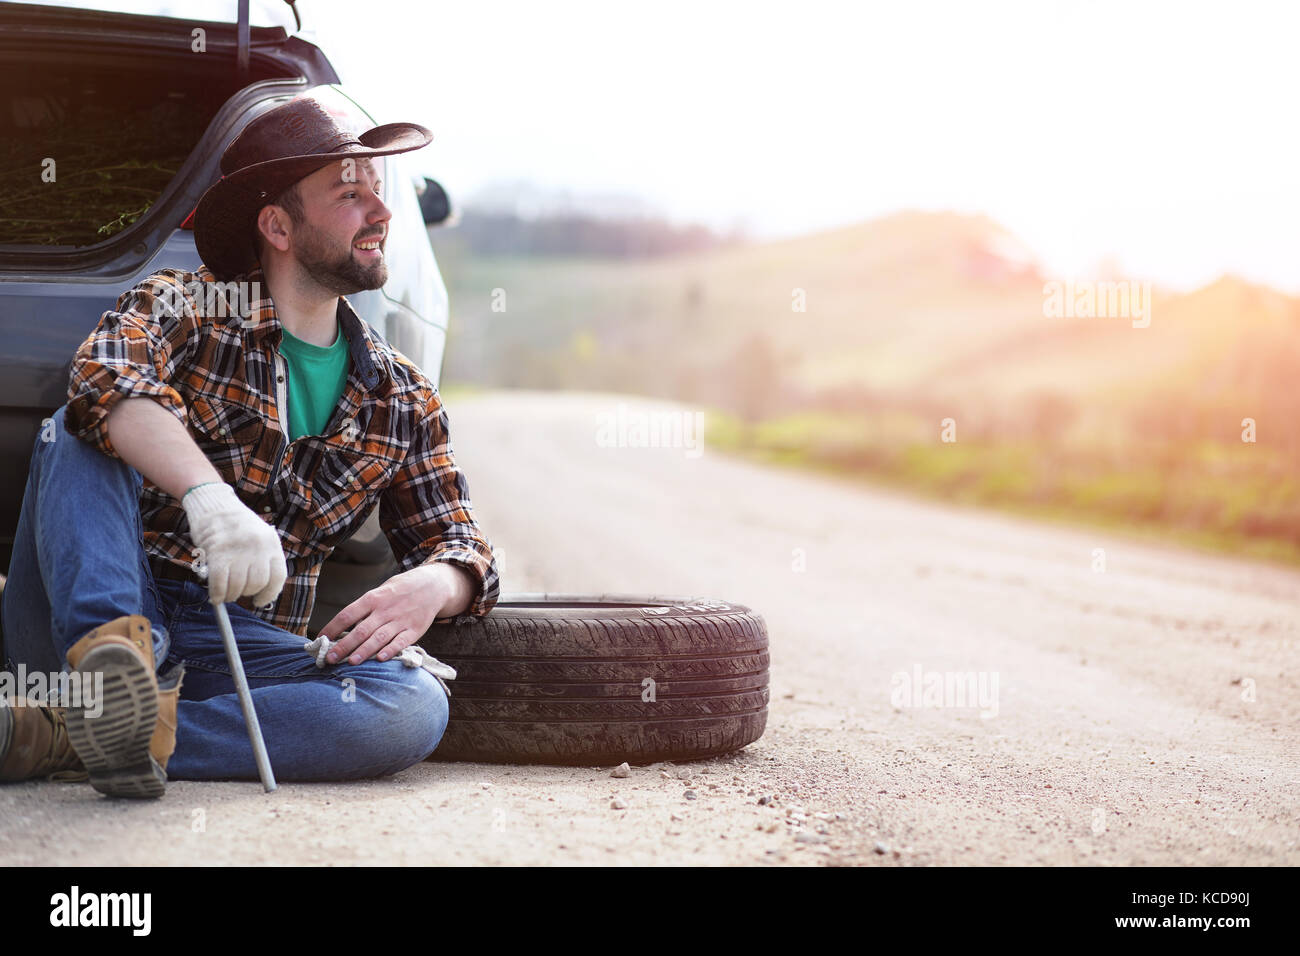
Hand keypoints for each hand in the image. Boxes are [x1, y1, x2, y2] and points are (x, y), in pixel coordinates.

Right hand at [182, 482, 287, 605]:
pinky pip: (220, 583)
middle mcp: (258, 546)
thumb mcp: (259, 536)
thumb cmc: (235, 525)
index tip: (260, 601)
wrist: (214, 504)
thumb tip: (260, 592)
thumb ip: (262, 559)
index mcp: (271, 543)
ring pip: (238, 587)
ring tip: (226, 594)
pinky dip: (217, 594)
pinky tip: (216, 596)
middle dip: (247, 593)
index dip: (270, 594)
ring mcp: (239, 549)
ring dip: (231, 595)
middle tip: (238, 593)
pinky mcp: (218, 552)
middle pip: (257, 584)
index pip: (278, 577)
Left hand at [316, 563, 474, 665]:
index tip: (319, 641)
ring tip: (351, 662)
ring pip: (379, 637)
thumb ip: (365, 609)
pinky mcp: (415, 629)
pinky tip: (380, 659)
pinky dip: (390, 650)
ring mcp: (401, 620)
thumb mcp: (381, 592)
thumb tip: (343, 628)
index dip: (332, 628)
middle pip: (361, 630)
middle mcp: (385, 609)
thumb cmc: (400, 591)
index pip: (347, 614)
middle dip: (344, 645)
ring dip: (364, 651)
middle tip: (330, 659)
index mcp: (373, 598)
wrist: (433, 585)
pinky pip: (401, 642)